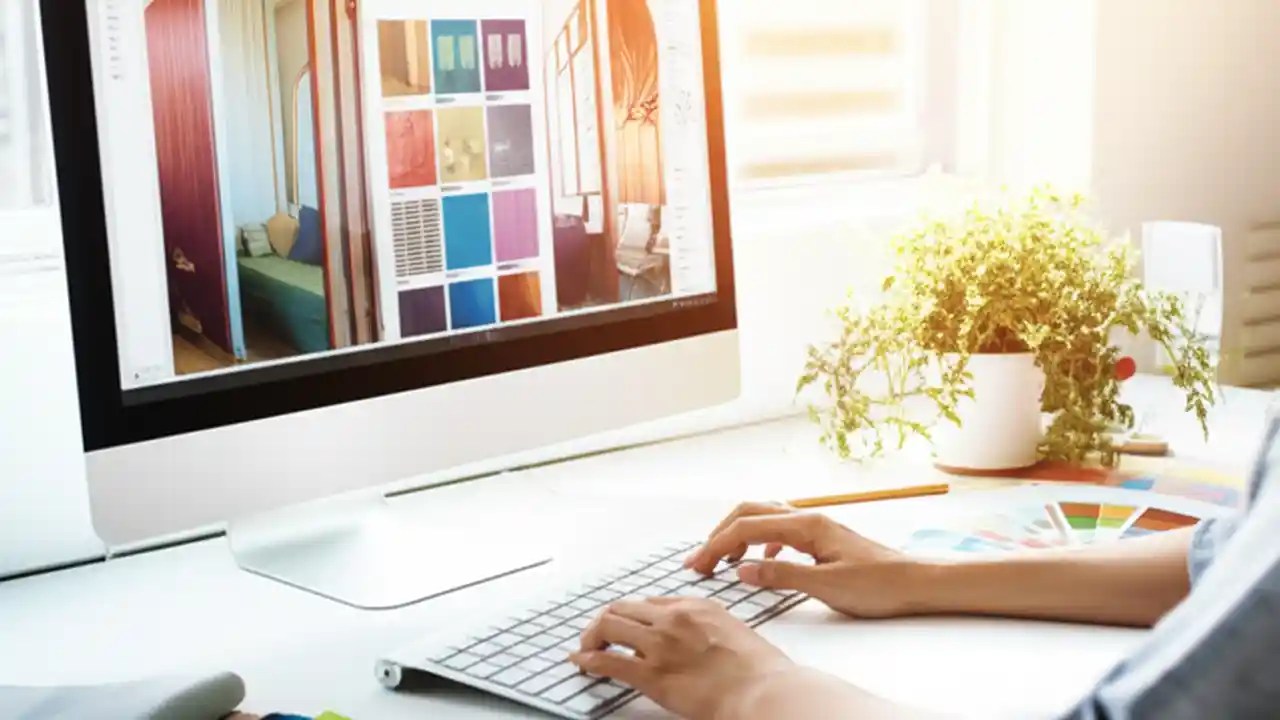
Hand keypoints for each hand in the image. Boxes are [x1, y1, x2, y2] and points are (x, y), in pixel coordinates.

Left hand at [570, 597, 798, 719]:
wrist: (762, 690)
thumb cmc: (759, 670)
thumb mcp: (734, 632)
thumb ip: (708, 628)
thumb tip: (694, 640)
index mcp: (696, 606)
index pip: (651, 603)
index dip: (633, 615)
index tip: (627, 625)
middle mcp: (673, 618)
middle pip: (623, 608)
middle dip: (606, 620)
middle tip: (598, 635)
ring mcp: (659, 645)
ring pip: (609, 626)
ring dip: (592, 636)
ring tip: (586, 647)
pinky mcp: (651, 674)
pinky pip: (608, 661)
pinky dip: (588, 659)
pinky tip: (580, 662)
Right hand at [684, 502, 923, 618]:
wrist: (916, 582)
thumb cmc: (878, 585)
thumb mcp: (827, 586)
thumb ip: (782, 576)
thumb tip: (742, 570)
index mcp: (806, 526)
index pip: (746, 527)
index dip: (716, 545)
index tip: (697, 566)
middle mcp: (808, 518)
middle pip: (749, 512)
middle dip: (719, 534)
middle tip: (700, 561)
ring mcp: (815, 525)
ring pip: (763, 517)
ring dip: (737, 534)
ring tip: (723, 560)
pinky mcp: (821, 537)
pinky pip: (779, 529)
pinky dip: (759, 540)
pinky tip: (762, 561)